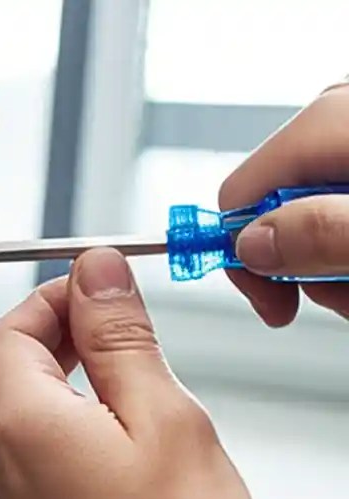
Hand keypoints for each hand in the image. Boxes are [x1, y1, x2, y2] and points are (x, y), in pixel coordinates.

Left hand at [0, 249, 310, 498]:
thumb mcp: (164, 418)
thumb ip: (119, 336)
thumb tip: (94, 276)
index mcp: (15, 429)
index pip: (5, 332)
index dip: (52, 300)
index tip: (96, 289)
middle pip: (11, 383)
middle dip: (66, 353)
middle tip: (129, 347)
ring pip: (27, 439)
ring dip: (74, 413)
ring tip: (145, 432)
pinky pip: (36, 490)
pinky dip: (73, 468)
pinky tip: (129, 491)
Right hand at [219, 83, 348, 324]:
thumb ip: (317, 233)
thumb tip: (250, 248)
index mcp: (327, 120)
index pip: (236, 199)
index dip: (248, 261)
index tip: (278, 306)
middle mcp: (338, 117)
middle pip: (276, 208)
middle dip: (306, 263)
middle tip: (345, 293)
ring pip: (315, 211)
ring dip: (335, 257)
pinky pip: (342, 202)